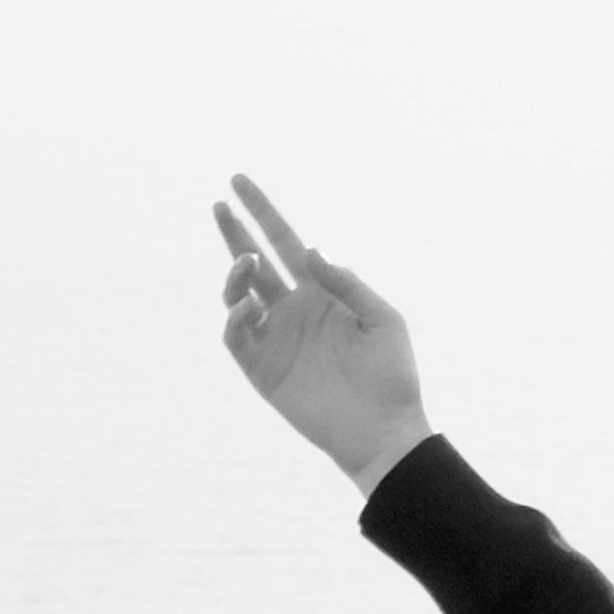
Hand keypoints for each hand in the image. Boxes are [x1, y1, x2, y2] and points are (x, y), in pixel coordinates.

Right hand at [214, 174, 429, 491]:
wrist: (384, 432)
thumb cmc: (392, 376)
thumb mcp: (382, 319)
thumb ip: (347, 283)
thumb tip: (311, 250)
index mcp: (321, 293)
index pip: (284, 242)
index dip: (262, 211)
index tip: (240, 181)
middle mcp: (294, 311)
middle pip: (254, 262)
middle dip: (235, 232)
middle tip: (220, 205)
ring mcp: (276, 339)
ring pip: (239, 295)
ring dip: (236, 274)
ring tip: (246, 261)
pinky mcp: (263, 370)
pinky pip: (237, 336)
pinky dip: (236, 318)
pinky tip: (250, 307)